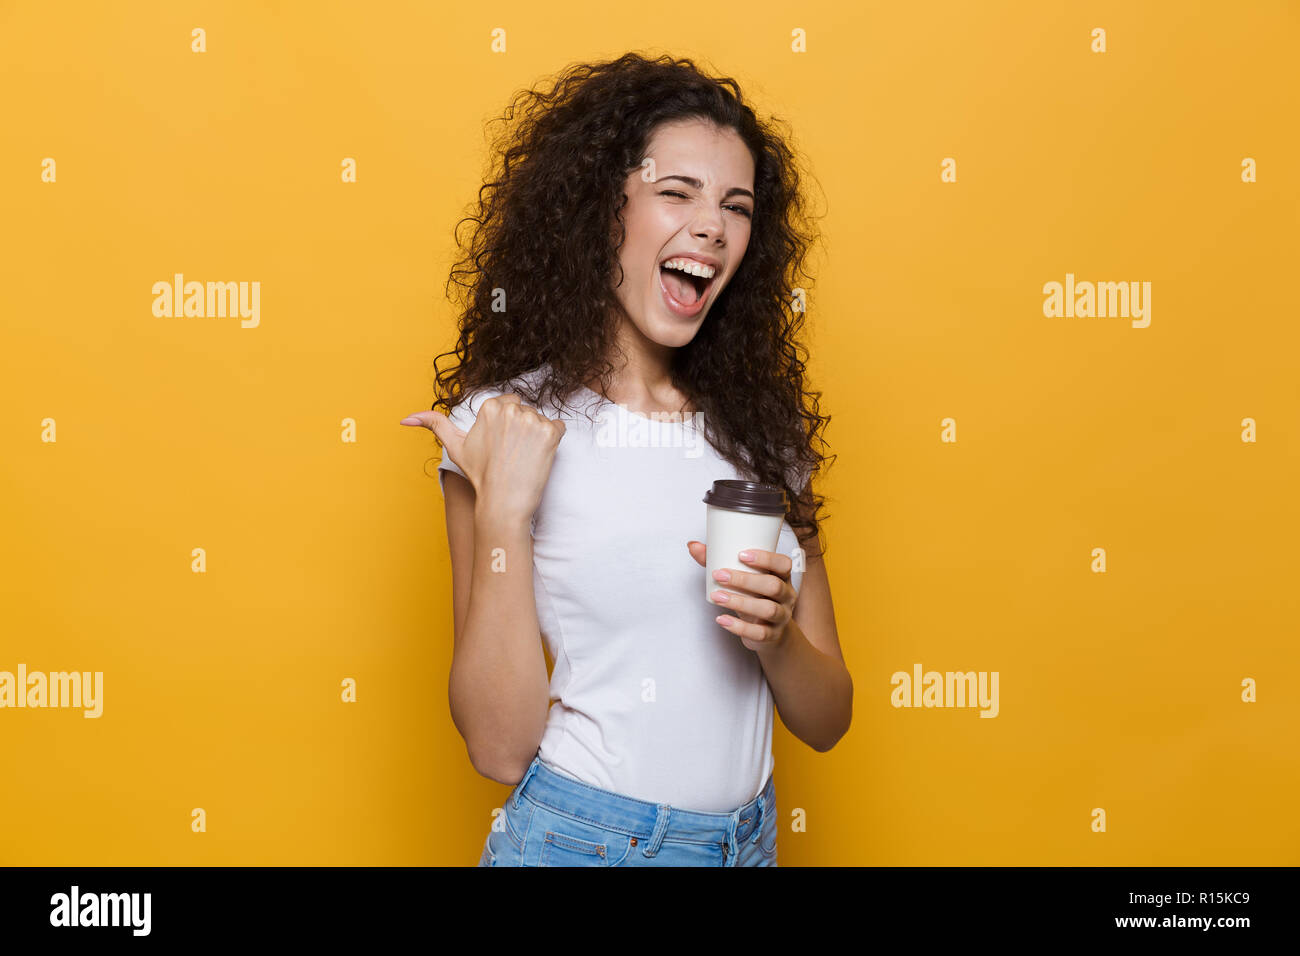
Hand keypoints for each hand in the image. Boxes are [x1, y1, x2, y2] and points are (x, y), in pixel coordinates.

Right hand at [400, 393, 565, 518]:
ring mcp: (532, 419)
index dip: (509, 425)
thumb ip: (434, 424)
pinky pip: (559, 427)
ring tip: (524, 457)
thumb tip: (405, 418)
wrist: (503, 501)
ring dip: (538, 436)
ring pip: (542, 420)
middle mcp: (510, 409)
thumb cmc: (480, 475)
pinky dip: (554, 441)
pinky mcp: (550, 432)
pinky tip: (539, 457)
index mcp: (490, 407)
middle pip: (527, 411)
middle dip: (523, 429)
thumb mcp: (456, 446)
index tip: (503, 444)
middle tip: (513, 454)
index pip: (510, 403)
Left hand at [686, 541, 795, 652]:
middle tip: (719, 575)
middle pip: (773, 586)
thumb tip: (692, 545)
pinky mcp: (772, 636)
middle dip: (745, 580)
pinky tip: (721, 619)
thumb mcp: (743, 580)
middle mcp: (787, 596)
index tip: (740, 554)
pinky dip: (738, 626)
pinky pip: (759, 632)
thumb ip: (719, 561)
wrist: (770, 633)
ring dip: (739, 602)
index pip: (783, 564)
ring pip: (767, 609)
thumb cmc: (754, 597)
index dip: (765, 558)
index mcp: (782, 577)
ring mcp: (782, 617)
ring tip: (716, 597)